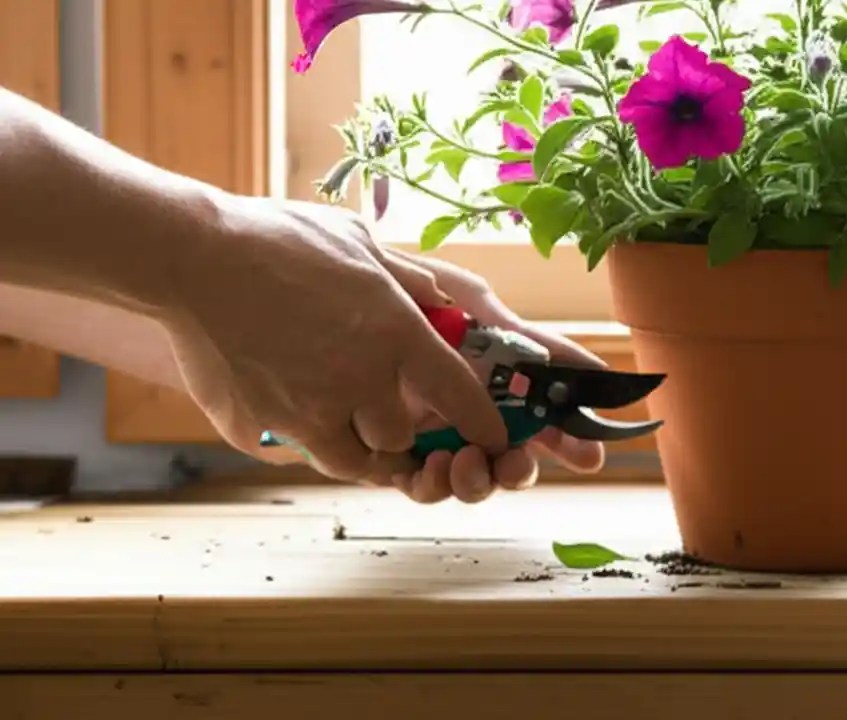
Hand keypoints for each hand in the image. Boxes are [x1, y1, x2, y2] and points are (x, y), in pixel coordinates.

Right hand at [160, 195, 508, 482]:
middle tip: (392, 409)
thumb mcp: (357, 242)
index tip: (490, 435)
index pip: (459, 395)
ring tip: (350, 417)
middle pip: (403, 436)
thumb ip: (405, 279)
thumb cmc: (276, 239)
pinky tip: (309, 419)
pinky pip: (308, 456)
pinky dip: (318, 446)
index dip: (481, 423)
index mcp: (396, 331)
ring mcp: (313, 408)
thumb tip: (438, 298)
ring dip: (363, 443)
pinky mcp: (268, 425)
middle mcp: (362, 378)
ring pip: (360, 457)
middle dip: (403, 428)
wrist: (192, 257)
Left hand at [374, 248, 609, 503]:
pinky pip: (417, 483)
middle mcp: (461, 407)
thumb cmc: (392, 289)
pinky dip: (433, 485)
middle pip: (508, 454)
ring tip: (468, 464)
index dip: (568, 437)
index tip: (590, 454)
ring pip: (468, 476)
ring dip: (479, 480)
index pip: (539, 412)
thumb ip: (522, 334)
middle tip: (515, 463)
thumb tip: (588, 367)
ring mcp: (424, 432)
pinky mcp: (382, 452)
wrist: (316, 301)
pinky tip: (434, 468)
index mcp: (488, 372)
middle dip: (520, 467)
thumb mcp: (467, 300)